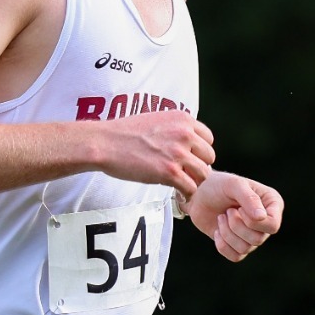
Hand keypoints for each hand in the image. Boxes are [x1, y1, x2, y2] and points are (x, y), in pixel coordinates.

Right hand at [96, 110, 215, 197]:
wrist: (105, 143)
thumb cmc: (124, 133)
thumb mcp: (156, 119)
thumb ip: (175, 129)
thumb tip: (187, 145)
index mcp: (183, 119)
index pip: (208, 138)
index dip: (200, 151)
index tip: (190, 159)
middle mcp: (185, 134)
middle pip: (209, 157)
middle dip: (199, 167)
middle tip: (187, 174)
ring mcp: (178, 154)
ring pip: (204, 175)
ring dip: (194, 182)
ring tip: (184, 186)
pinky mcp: (170, 172)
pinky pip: (191, 188)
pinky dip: (186, 194)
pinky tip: (179, 195)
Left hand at [186, 172, 283, 262]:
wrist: (199, 195)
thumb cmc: (218, 185)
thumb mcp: (233, 184)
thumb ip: (249, 198)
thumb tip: (261, 217)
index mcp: (272, 204)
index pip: (273, 225)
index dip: (253, 222)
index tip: (239, 208)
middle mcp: (266, 221)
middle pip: (258, 239)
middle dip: (236, 226)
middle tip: (228, 211)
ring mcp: (253, 234)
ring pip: (246, 248)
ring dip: (227, 233)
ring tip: (221, 217)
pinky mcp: (239, 245)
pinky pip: (235, 256)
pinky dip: (222, 245)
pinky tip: (217, 230)